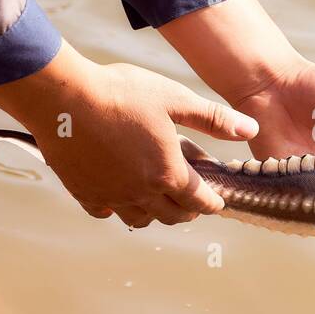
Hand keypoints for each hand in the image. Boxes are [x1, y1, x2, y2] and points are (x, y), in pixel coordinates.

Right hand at [0, 42, 256, 227]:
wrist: (63, 98)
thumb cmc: (122, 94)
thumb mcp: (176, 99)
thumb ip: (214, 119)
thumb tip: (251, 129)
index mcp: (168, 173)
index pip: (200, 200)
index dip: (213, 202)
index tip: (217, 202)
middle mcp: (141, 193)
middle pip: (172, 215)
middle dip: (187, 210)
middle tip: (191, 200)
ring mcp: (111, 196)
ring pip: (140, 219)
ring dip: (154, 212)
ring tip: (157, 197)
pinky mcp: (84, 193)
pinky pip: (106, 212)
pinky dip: (117, 208)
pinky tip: (118, 194)